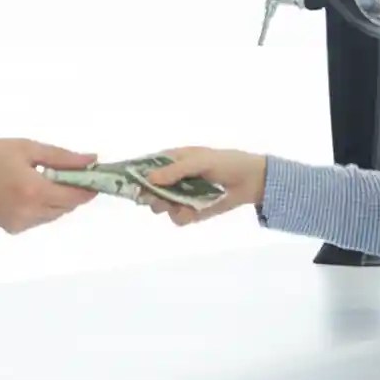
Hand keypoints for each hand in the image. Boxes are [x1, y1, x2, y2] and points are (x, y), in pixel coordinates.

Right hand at [0, 139, 96, 233]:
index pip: (74, 197)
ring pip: (54, 215)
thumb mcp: (28, 148)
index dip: (88, 190)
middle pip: (66, 208)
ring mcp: (21, 224)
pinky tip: (28, 193)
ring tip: (42, 181)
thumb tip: (92, 159)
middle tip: (67, 175)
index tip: (96, 179)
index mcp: (35, 190)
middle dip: (72, 193)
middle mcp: (30, 212)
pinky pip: (39, 220)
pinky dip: (42, 208)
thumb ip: (62, 157)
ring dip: (57, 201)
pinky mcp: (14, 229)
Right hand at [139, 147, 266, 225]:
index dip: (135, 175)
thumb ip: (175, 170)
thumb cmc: (224, 163)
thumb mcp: (199, 161)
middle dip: (150, 196)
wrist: (250, 181)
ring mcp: (180, 196)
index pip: (145, 167)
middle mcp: (171, 179)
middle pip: (148, 190)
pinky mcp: (191, 212)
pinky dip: (183, 216)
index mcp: (171, 161)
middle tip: (158, 198)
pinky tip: (193, 211)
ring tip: (179, 204)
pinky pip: (177, 219)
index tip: (129, 183)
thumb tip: (150, 179)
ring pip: (160, 206)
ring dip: (166, 207)